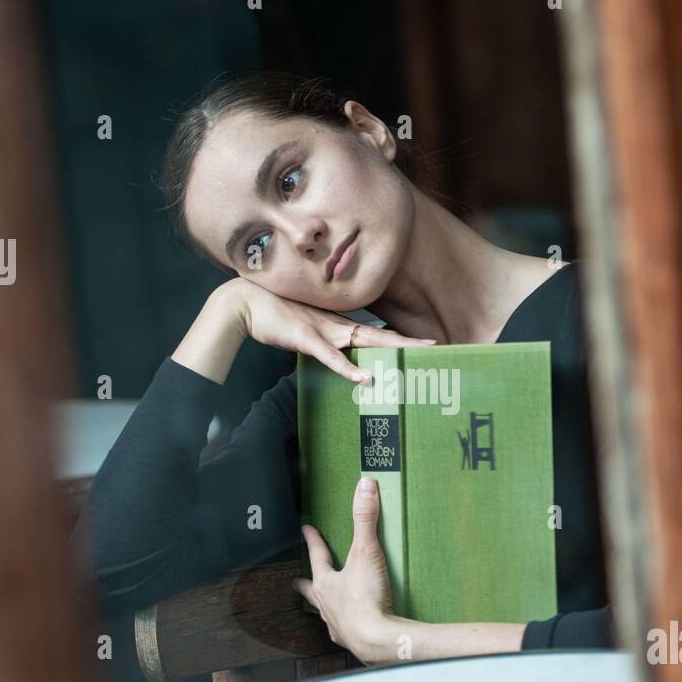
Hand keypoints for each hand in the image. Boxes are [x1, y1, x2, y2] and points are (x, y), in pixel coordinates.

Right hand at [228, 277, 436, 383]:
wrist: (245, 301)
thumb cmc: (273, 314)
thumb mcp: (305, 331)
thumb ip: (322, 341)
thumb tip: (334, 353)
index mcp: (337, 325)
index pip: (375, 334)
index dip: (399, 340)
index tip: (422, 345)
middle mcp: (336, 325)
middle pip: (379, 336)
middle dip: (408, 342)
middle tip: (436, 346)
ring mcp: (322, 330)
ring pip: (363, 342)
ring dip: (389, 349)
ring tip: (415, 354)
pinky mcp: (305, 338)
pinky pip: (330, 356)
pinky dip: (348, 368)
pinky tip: (364, 379)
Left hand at [292, 476, 400, 664]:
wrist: (376, 639)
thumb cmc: (366, 599)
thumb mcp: (366, 552)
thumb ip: (365, 519)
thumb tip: (364, 487)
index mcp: (326, 582)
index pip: (317, 555)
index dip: (313, 541)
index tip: (306, 530)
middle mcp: (327, 604)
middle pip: (311, 590)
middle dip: (304, 585)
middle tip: (295, 582)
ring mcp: (338, 624)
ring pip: (324, 613)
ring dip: (323, 608)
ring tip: (321, 608)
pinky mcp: (352, 639)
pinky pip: (344, 632)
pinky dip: (344, 629)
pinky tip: (346, 631)